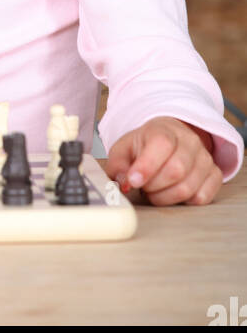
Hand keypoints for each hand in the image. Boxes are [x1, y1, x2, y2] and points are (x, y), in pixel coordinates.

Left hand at [104, 116, 222, 205]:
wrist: (170, 139)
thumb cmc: (146, 146)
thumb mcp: (124, 148)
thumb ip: (118, 164)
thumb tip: (122, 181)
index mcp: (165, 130)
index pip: (162, 145)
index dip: (146, 166)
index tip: (133, 181)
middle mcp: (189, 141)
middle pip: (176, 170)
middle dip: (153, 186)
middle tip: (143, 187)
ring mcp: (204, 158)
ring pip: (188, 187)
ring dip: (165, 197)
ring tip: (155, 190)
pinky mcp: (214, 175)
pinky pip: (202, 197)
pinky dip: (183, 202)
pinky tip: (172, 193)